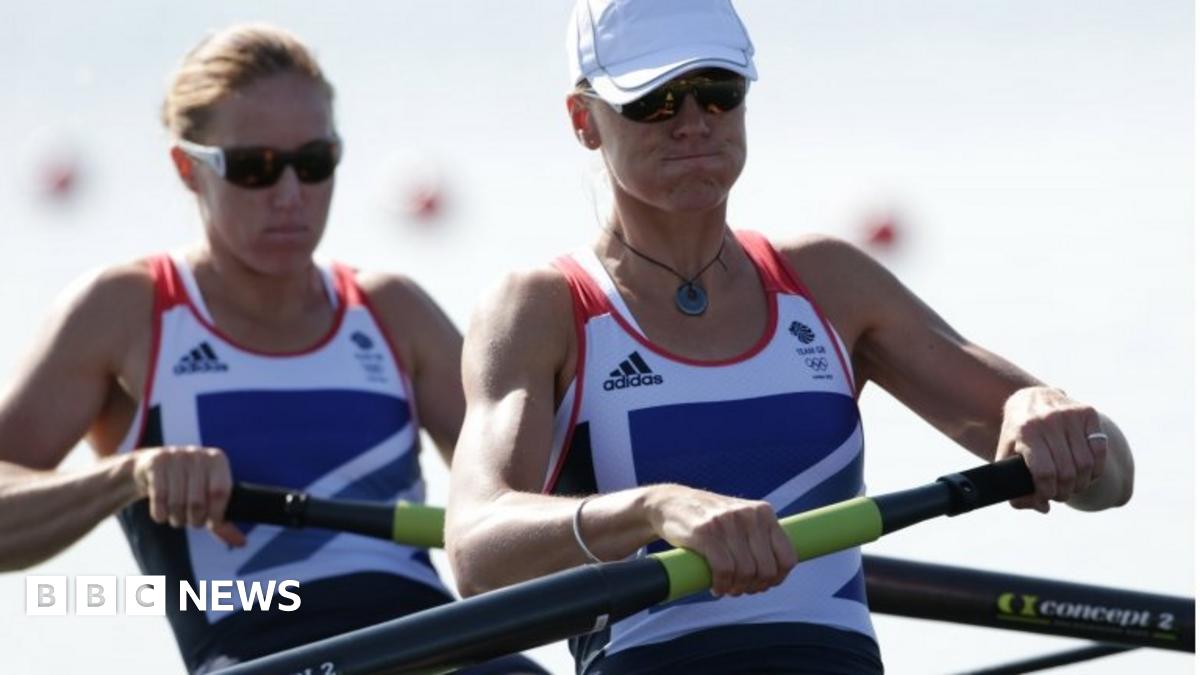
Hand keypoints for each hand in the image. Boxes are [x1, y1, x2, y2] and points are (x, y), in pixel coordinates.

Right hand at [131, 446, 244, 546]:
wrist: (152, 468)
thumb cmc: (187, 487)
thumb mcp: (207, 499)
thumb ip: (223, 521)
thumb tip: (242, 543)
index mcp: (217, 460)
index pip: (221, 492)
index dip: (216, 514)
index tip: (212, 523)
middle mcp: (198, 455)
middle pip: (198, 502)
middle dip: (194, 520)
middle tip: (191, 521)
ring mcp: (176, 456)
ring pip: (177, 502)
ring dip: (176, 519)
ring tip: (177, 516)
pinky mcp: (156, 462)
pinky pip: (159, 498)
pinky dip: (160, 514)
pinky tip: (162, 512)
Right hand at [643, 485, 796, 596]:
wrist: (670, 503)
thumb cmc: (709, 518)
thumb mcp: (741, 518)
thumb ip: (760, 537)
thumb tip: (777, 573)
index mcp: (763, 512)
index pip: (788, 557)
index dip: (778, 579)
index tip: (763, 584)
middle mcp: (749, 515)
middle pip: (766, 569)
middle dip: (754, 586)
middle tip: (741, 589)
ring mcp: (727, 522)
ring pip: (746, 572)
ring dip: (736, 588)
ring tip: (727, 588)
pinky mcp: (706, 532)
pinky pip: (724, 570)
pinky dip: (722, 585)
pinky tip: (716, 587)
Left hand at [995, 386, 1107, 512]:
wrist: (1029, 398)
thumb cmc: (1017, 434)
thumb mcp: (1006, 456)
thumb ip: (1015, 485)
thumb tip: (1043, 507)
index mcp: (1026, 431)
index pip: (1044, 473)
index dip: (1047, 492)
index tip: (1046, 497)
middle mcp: (1049, 421)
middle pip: (1067, 472)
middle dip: (1064, 491)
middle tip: (1059, 494)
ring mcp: (1070, 415)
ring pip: (1086, 464)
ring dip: (1081, 483)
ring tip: (1071, 486)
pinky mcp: (1088, 413)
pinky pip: (1100, 449)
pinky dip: (1096, 468)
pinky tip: (1086, 473)